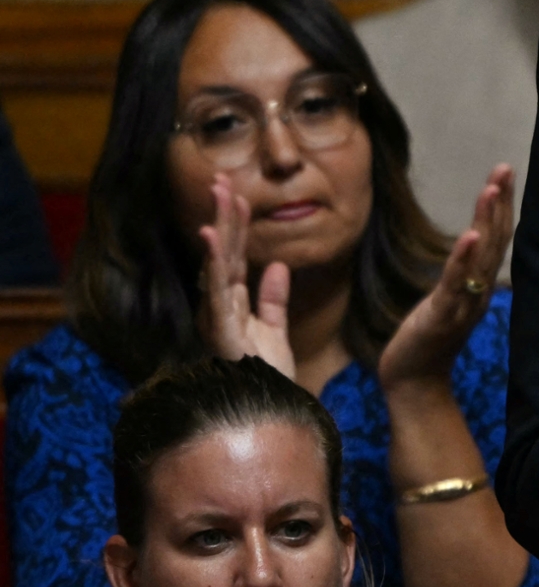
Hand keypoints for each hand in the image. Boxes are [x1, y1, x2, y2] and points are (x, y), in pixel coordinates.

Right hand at [198, 174, 295, 378]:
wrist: (269, 407)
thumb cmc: (266, 375)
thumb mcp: (275, 329)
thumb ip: (273, 298)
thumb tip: (277, 265)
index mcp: (232, 303)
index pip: (233, 256)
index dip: (236, 225)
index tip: (238, 193)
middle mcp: (220, 306)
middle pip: (223, 252)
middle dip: (224, 215)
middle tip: (222, 179)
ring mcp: (218, 315)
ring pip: (218, 262)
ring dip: (220, 226)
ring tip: (221, 193)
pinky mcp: (220, 328)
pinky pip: (217, 289)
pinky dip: (214, 262)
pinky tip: (213, 236)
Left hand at [377, 165, 512, 393]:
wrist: (416, 382)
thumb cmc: (428, 340)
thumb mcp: (448, 299)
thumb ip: (461, 273)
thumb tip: (469, 246)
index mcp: (479, 285)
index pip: (497, 238)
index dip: (502, 206)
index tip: (505, 174)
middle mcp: (479, 290)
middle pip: (496, 240)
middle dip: (500, 203)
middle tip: (505, 169)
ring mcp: (463, 302)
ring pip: (481, 256)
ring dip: (488, 220)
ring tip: (492, 189)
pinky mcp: (442, 314)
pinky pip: (455, 282)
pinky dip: (464, 257)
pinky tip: (471, 234)